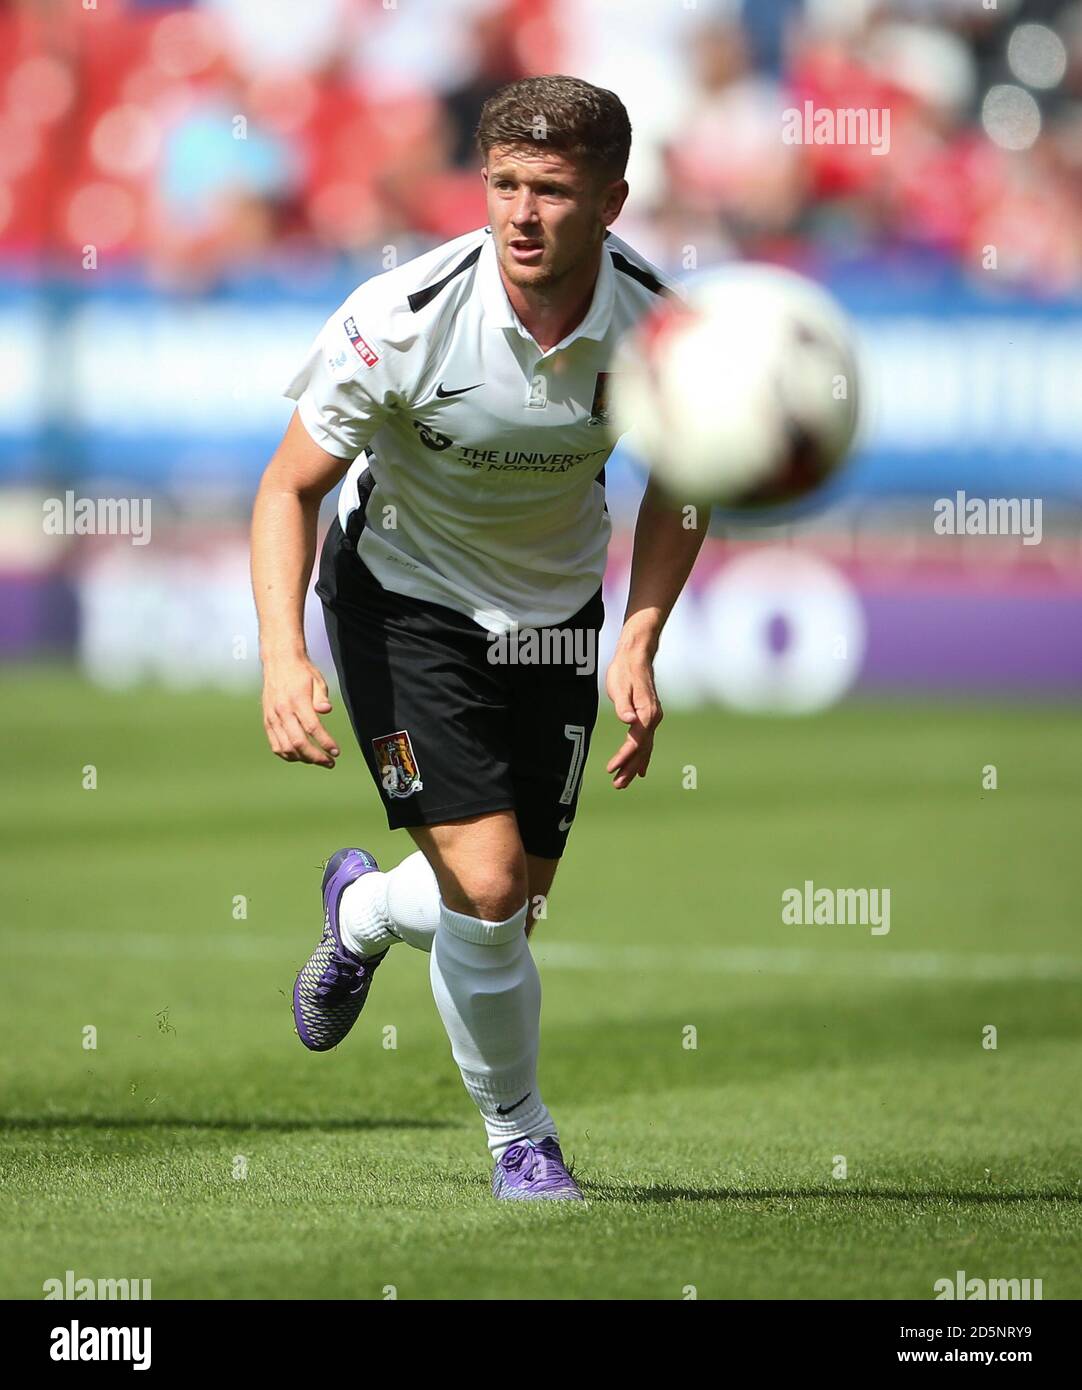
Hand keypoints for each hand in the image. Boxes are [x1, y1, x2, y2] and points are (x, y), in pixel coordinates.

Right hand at [261, 656, 339, 767]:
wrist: (279, 662)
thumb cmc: (301, 672)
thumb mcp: (317, 680)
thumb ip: (322, 697)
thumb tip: (327, 710)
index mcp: (296, 701)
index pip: (312, 728)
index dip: (325, 743)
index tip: (336, 752)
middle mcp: (282, 711)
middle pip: (298, 743)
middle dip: (315, 757)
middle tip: (330, 762)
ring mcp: (272, 718)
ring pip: (286, 748)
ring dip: (303, 759)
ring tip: (317, 760)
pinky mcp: (267, 721)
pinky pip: (275, 745)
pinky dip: (288, 755)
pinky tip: (300, 757)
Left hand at [605, 641, 662, 788]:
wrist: (636, 656)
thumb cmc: (625, 670)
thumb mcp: (620, 687)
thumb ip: (623, 706)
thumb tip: (629, 721)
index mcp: (647, 714)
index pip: (635, 742)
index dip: (623, 757)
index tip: (611, 769)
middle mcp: (653, 718)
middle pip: (642, 750)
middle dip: (630, 768)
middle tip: (618, 785)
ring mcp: (653, 719)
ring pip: (645, 748)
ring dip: (635, 766)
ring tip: (625, 782)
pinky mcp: (649, 717)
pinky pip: (647, 742)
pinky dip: (643, 756)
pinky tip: (641, 769)